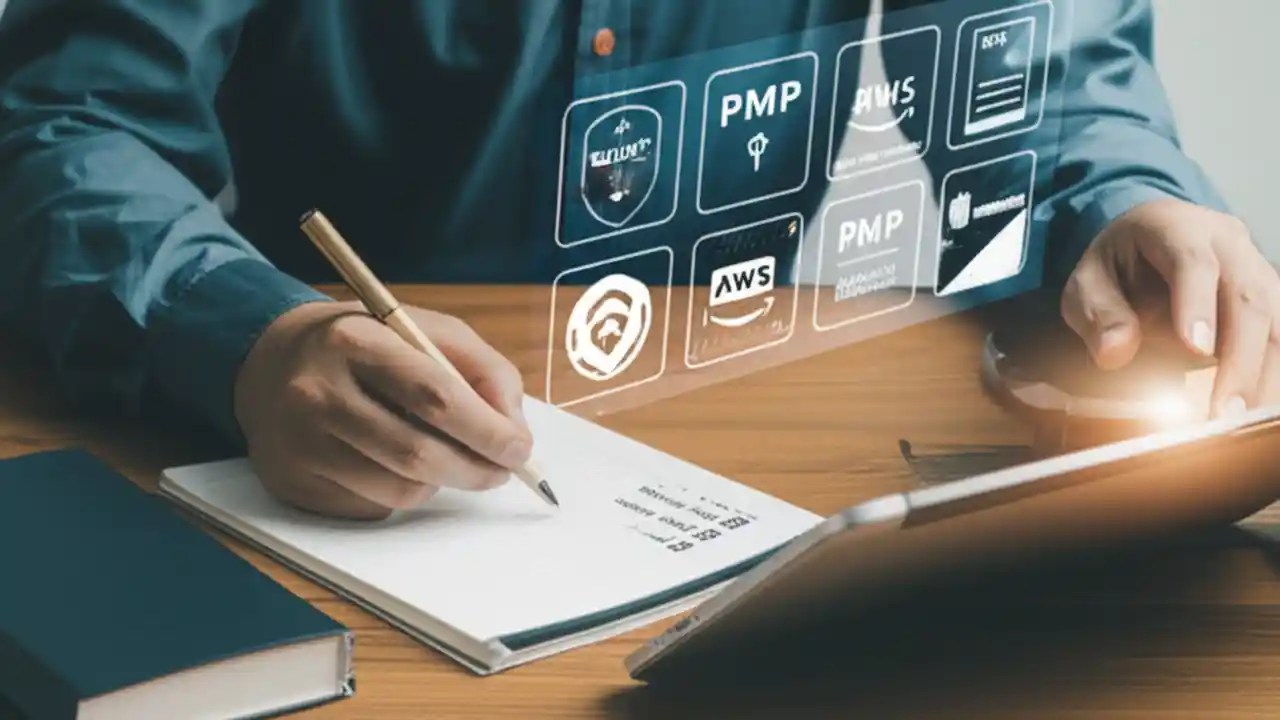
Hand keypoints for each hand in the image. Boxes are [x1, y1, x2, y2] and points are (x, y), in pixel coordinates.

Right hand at [233, 301, 531, 519]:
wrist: (269, 362)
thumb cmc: (366, 345)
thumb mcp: (423, 330)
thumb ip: (480, 368)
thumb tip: (513, 427)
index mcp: (355, 341)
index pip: (434, 394)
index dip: (486, 429)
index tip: (519, 448)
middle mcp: (318, 393)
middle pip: (417, 453)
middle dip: (475, 469)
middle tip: (501, 470)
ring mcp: (300, 443)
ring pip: (399, 491)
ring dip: (442, 483)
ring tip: (448, 459)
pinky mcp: (293, 482)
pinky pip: (372, 507)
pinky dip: (402, 493)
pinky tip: (394, 463)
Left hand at [1060, 198, 1279, 417]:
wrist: (1149, 241)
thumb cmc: (1118, 266)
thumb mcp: (1087, 284)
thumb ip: (1098, 315)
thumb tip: (1115, 352)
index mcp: (1175, 227)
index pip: (1193, 262)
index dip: (1197, 305)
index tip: (1196, 350)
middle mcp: (1228, 241)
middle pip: (1248, 295)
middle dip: (1240, 358)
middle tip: (1224, 412)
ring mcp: (1257, 267)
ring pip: (1278, 318)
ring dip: (1265, 373)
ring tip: (1242, 421)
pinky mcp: (1271, 297)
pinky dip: (1273, 372)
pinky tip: (1258, 409)